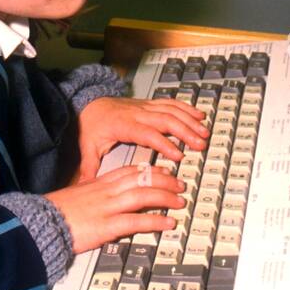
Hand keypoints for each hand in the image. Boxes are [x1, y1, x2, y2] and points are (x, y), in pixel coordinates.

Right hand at [45, 165, 186, 252]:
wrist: (41, 222)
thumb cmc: (55, 211)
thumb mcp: (77, 196)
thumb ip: (94, 194)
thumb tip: (105, 199)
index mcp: (99, 183)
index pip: (130, 170)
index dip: (151, 170)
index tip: (165, 171)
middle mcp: (107, 192)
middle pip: (142, 179)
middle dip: (165, 181)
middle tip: (180, 185)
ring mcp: (108, 207)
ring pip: (144, 195)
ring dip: (166, 197)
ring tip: (180, 201)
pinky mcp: (107, 225)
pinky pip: (137, 220)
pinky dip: (155, 220)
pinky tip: (167, 223)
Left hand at [75, 95, 208, 183]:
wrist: (88, 105)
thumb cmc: (91, 127)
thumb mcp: (87, 148)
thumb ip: (90, 168)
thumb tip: (85, 186)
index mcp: (123, 125)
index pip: (148, 134)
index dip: (164, 144)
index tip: (179, 155)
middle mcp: (137, 114)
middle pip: (165, 120)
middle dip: (185, 132)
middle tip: (200, 145)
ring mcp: (144, 107)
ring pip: (171, 110)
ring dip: (189, 120)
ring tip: (204, 132)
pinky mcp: (149, 105)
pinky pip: (170, 103)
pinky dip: (186, 108)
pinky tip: (198, 115)